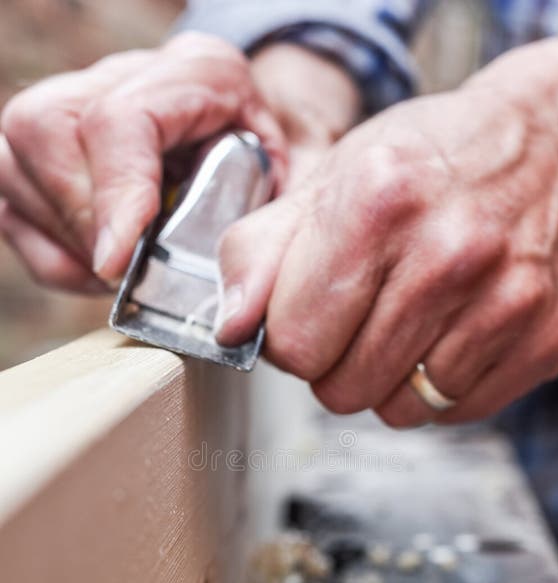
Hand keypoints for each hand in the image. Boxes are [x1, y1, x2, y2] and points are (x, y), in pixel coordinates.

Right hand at [0, 32, 287, 289]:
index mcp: (197, 73)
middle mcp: (122, 75)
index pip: (120, 120)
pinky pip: (14, 206)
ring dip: (64, 240)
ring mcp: (74, 105)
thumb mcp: (293, 191)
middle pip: (46, 130)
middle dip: (79, 222)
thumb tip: (231, 297)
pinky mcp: (45, 149)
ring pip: (15, 165)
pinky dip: (52, 254)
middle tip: (121, 272)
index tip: (118, 263)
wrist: (255, 149)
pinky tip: (99, 269)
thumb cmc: (274, 174)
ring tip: (119, 272)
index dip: (114, 196)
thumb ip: (267, 228)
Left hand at [217, 33, 557, 425]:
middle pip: (341, 389)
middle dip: (334, 363)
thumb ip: (261, 252)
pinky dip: (440, 385)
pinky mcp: (541, 338)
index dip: (288, 336)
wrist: (547, 146)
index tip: (307, 312)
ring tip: (407, 320)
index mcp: (377, 201)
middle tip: (359, 316)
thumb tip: (228, 327)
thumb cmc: (429, 162)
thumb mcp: (331, 179)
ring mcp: (504, 301)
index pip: (294, 343)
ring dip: (387, 378)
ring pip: (398, 411)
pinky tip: (449, 333)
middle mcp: (449, 253)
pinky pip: (455, 412)